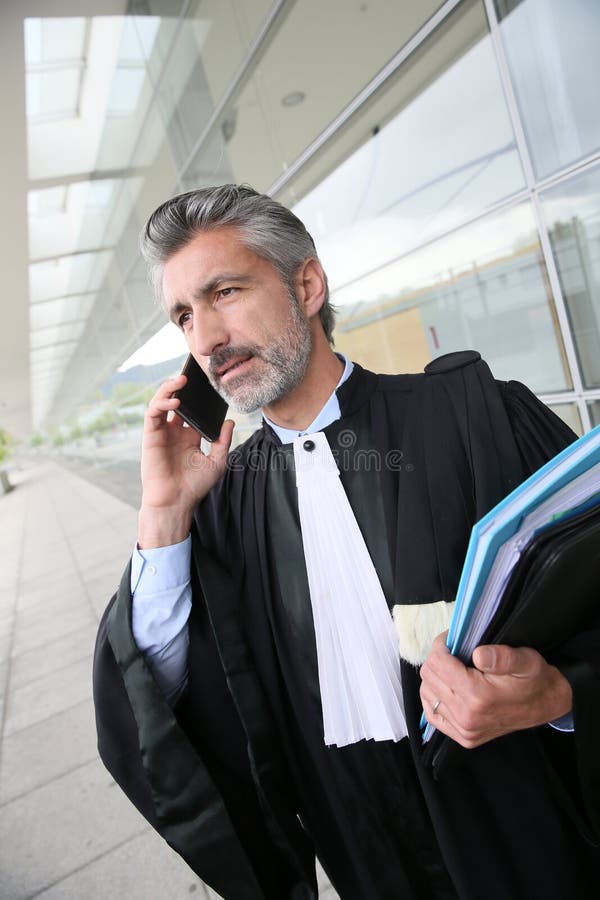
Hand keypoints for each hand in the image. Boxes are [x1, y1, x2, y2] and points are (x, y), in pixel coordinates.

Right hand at [138, 374, 233, 546]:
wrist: (176, 502)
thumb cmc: (194, 486)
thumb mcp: (216, 462)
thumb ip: (222, 441)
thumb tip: (230, 421)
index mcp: (189, 436)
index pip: (193, 410)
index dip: (199, 397)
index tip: (209, 384)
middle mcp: (174, 431)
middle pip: (176, 401)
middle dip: (182, 387)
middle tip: (193, 375)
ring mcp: (161, 432)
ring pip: (161, 402)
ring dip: (169, 389)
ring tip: (182, 380)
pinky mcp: (150, 436)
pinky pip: (153, 414)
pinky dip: (161, 404)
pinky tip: (174, 402)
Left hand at [419, 632, 572, 747]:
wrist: (545, 705)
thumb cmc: (534, 679)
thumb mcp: (525, 660)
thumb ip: (502, 657)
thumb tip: (479, 654)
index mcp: (478, 697)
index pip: (437, 663)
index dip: (441, 645)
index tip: (453, 639)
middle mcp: (467, 717)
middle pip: (429, 676)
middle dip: (437, 658)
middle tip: (454, 651)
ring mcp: (463, 730)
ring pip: (427, 692)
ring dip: (435, 676)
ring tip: (453, 667)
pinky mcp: (463, 737)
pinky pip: (432, 713)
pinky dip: (434, 696)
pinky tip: (448, 686)